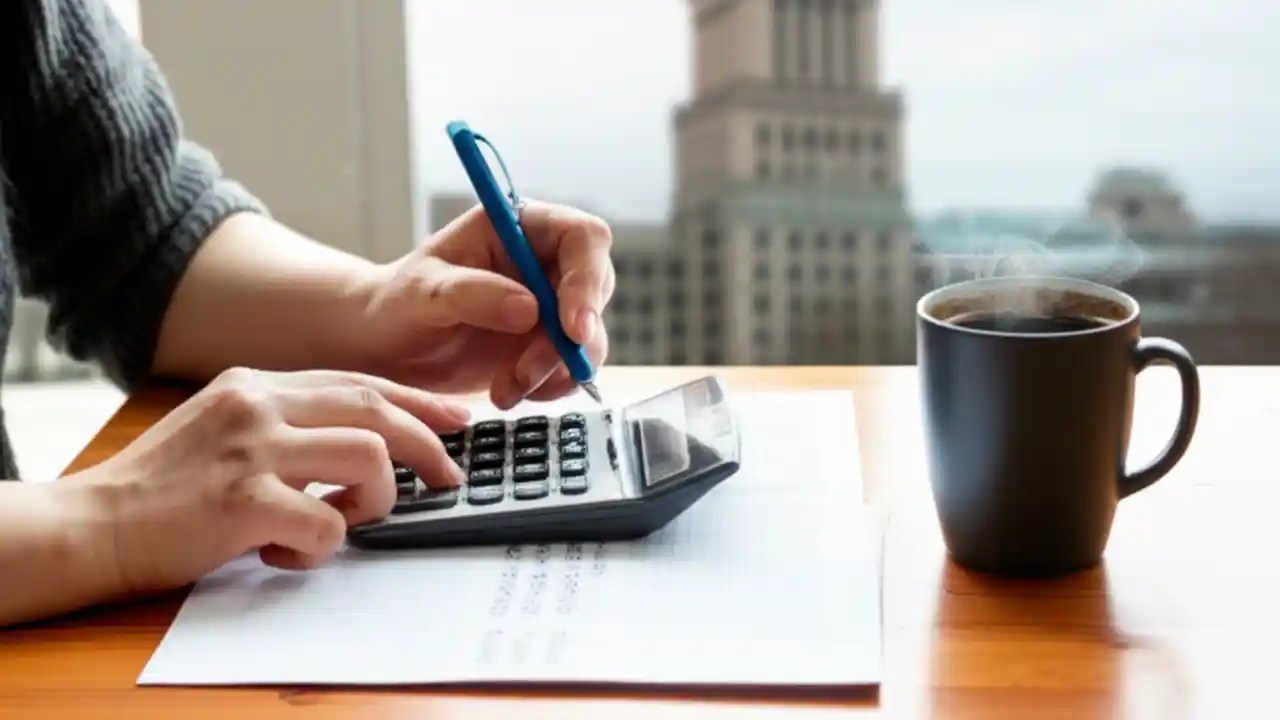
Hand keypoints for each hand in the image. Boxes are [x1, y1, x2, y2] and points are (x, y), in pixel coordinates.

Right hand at [71, 367, 468, 593]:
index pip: (358, 381)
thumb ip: (284, 424)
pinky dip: (322, 546)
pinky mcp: (244, 500)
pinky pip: (328, 522)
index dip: (415, 401)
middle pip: (375, 409)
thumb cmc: (161, 489)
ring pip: (368, 456)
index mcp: (256, 384)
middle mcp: (258, 404)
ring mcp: (252, 449)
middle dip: (426, 443)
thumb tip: (362, 442)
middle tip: (448, 476)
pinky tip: (286, 551)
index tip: (455, 417)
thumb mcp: (222, 428)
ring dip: (372, 499)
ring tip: (338, 521)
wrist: (91, 525)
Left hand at [360, 201, 614, 408]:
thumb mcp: (424, 293)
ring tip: (505, 388)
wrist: (387, 347)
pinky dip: (549, 386)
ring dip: (555, 370)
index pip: (582, 237)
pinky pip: (572, 367)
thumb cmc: (398, 304)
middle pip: (595, 290)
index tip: (572, 327)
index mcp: (520, 227)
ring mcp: (551, 305)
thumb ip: (473, 294)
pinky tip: (508, 390)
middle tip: (528, 371)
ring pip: (588, 336)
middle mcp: (545, 262)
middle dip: (569, 339)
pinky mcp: (547, 344)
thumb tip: (530, 309)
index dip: (588, 278)